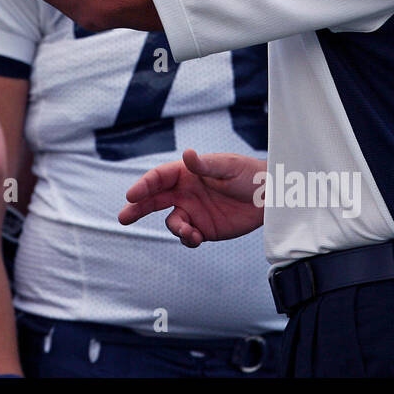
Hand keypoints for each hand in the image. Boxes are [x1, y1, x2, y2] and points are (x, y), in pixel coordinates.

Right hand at [118, 148, 265, 246]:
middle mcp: (185, 192)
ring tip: (190, 232)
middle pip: (154, 200)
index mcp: (186, 173)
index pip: (158, 178)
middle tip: (123, 217)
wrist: (270, 198)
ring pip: (172, 221)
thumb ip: (205, 165)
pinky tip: (196, 237)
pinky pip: (187, 236)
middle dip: (137, 208)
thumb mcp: (228, 167)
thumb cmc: (248, 174)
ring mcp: (193, 211)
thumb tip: (186, 154)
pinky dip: (187, 238)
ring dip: (175, 228)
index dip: (143, 186)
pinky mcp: (204, 228)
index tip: (131, 195)